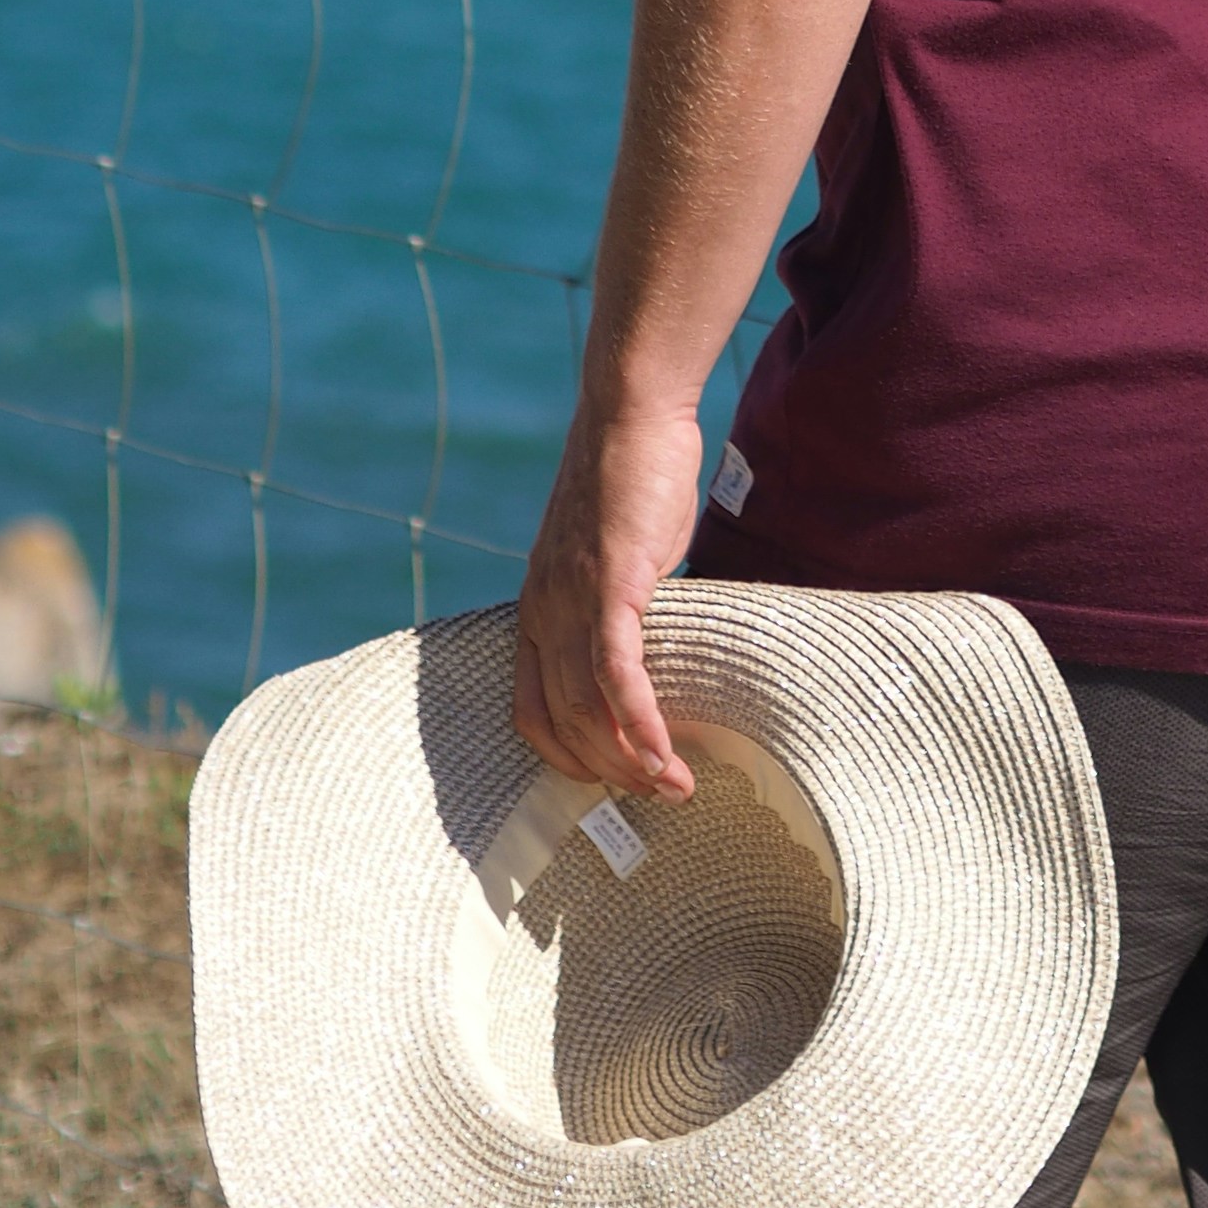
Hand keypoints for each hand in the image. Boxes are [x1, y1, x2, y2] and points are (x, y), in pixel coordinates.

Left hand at [512, 385, 709, 796]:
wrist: (632, 411)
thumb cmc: (635, 476)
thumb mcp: (617, 553)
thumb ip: (623, 601)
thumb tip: (657, 640)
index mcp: (537, 609)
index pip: (531, 711)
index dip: (568, 756)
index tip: (614, 778)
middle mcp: (541, 614)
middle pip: (561, 724)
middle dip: (609, 773)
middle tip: (660, 796)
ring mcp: (570, 601)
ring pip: (588, 710)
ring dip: (632, 761)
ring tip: (675, 786)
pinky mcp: (609, 586)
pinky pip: (616, 675)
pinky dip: (640, 723)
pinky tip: (665, 753)